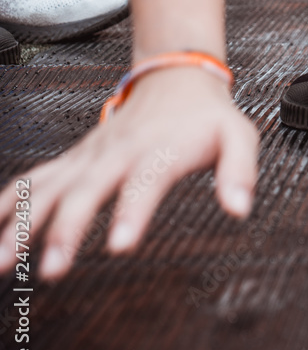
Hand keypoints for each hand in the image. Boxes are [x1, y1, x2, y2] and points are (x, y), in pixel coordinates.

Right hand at [0, 67, 258, 280]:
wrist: (175, 79)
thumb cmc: (208, 117)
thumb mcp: (239, 136)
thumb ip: (240, 171)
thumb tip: (240, 210)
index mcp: (158, 151)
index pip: (145, 183)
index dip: (133, 212)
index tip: (120, 246)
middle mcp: (116, 154)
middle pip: (86, 191)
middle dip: (65, 230)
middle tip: (52, 270)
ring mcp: (89, 157)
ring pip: (47, 188)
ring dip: (20, 224)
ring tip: (0, 264)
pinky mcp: (74, 161)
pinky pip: (32, 181)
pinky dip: (6, 204)